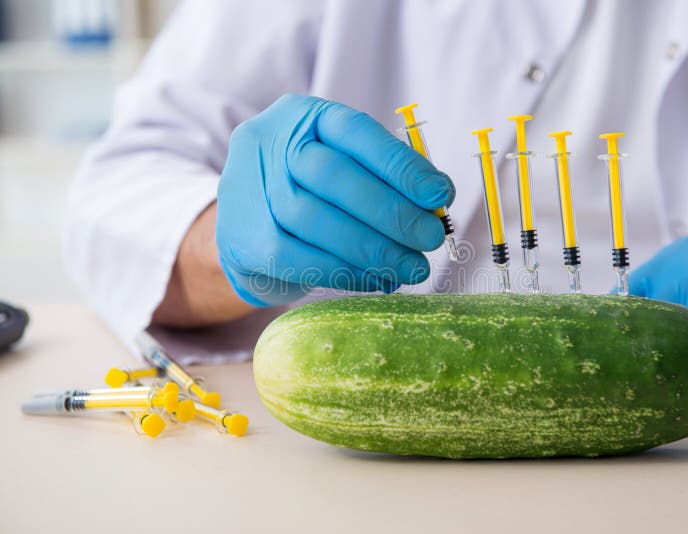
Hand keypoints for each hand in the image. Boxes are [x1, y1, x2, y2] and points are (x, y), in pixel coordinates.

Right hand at [216, 94, 453, 305]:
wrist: (245, 227)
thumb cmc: (310, 193)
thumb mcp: (344, 166)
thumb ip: (383, 177)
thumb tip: (435, 203)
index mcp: (301, 116)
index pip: (355, 132)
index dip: (400, 165)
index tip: (440, 195)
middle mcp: (268, 144)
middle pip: (332, 176)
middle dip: (390, 211)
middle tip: (430, 238)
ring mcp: (247, 191)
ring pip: (316, 221)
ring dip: (373, 249)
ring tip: (412, 266)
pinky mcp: (243, 239)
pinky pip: (300, 260)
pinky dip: (346, 272)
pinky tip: (378, 278)